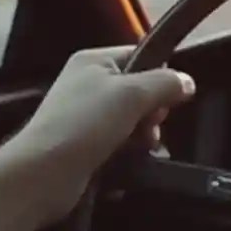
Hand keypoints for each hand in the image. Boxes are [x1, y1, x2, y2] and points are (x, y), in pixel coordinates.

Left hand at [0, 46, 194, 230]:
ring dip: (143, 141)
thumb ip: (164, 83)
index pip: (141, 56)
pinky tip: (130, 169)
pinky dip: (128, 159)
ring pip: (133, 125)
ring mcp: (85, 119)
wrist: (42, 174)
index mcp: (94, 62)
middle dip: (152, 115)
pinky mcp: (84, 149)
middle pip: (140, 94)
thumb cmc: (86, 124)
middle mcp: (88, 86)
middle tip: (149, 130)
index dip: (161, 77)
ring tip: (140, 153)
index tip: (169, 100)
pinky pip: (120, 149)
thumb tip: (188, 81)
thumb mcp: (131, 94)